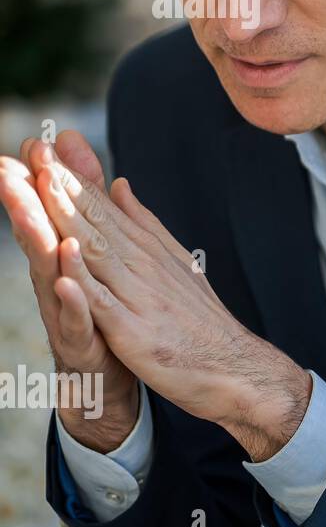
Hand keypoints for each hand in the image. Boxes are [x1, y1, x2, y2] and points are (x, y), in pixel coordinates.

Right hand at [0, 133, 138, 451]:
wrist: (113, 383)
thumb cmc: (103, 317)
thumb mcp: (98, 265)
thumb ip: (93, 219)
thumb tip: (89, 174)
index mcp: (70, 262)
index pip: (55, 215)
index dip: (45, 180)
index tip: (35, 143)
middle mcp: (60, 284)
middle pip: (39, 238)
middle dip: (22, 202)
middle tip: (6, 166)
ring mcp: (66, 314)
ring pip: (48, 275)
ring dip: (37, 241)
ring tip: (28, 209)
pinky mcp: (83, 344)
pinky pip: (76, 320)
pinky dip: (72, 299)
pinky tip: (68, 280)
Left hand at [25, 139, 310, 460]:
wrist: (234, 368)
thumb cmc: (202, 321)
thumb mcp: (175, 263)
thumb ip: (144, 226)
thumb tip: (121, 186)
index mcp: (148, 250)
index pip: (104, 208)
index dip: (71, 177)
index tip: (44, 146)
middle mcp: (142, 265)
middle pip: (94, 220)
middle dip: (60, 184)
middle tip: (34, 148)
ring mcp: (138, 295)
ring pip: (93, 250)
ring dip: (63, 216)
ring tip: (39, 183)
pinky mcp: (134, 330)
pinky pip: (101, 301)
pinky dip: (82, 278)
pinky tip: (63, 255)